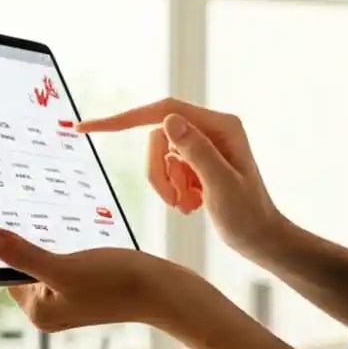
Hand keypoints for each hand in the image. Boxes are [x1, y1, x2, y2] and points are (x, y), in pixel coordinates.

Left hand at [0, 226, 202, 332]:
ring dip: (52, 239)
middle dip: (29, 239)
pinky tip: (79, 228)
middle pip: (27, 266)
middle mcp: (52, 308)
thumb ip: (23, 254)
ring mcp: (73, 298)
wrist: (165, 290)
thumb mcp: (65, 266)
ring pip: (50, 260)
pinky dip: (71, 244)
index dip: (4, 245)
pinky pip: (69, 261)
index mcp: (38, 310)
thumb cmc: (117, 283)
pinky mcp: (91, 287)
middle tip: (28, 205)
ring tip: (55, 214)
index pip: (6, 273)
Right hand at [75, 98, 284, 257]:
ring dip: (166, 186)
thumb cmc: (248, 215)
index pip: (163, 110)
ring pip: (158, 156)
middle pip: (156, 138)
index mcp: (222, 125)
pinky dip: (172, 191)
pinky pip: (165, 170)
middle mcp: (212, 128)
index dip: (124, 118)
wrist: (259, 238)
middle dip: (158, 174)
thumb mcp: (221, 186)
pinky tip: (194, 205)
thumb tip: (168, 120)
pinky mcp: (197, 160)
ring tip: (188, 205)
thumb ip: (197, 152)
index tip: (87, 127)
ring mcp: (204, 144)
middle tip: (176, 201)